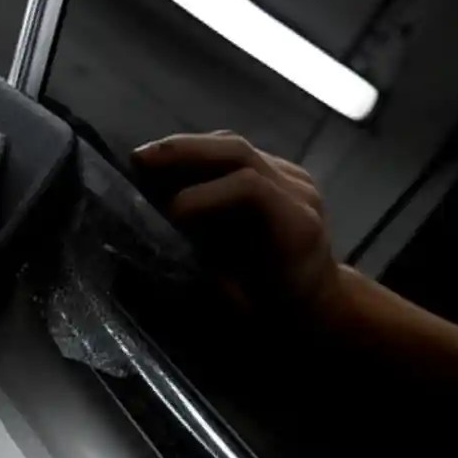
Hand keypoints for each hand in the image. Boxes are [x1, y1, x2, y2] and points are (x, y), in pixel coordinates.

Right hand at [131, 131, 340, 316]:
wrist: (319, 301)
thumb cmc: (280, 312)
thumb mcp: (241, 305)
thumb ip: (205, 271)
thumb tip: (160, 246)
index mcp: (296, 227)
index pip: (248, 188)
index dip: (200, 197)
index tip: (165, 215)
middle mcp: (299, 192)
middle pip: (238, 152)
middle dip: (183, 152)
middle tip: (138, 160)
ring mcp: (292, 177)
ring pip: (233, 145)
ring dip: (185, 149)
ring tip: (146, 160)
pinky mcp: (279, 172)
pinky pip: (235, 153)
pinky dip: (199, 157)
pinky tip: (171, 167)